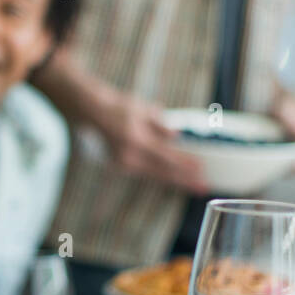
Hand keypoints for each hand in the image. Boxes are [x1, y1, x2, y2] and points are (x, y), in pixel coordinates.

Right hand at [92, 92, 208, 192]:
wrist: (91, 113)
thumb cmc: (118, 107)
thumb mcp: (141, 109)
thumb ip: (159, 123)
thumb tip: (176, 134)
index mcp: (137, 140)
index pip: (167, 156)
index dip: (185, 163)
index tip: (201, 169)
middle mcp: (130, 156)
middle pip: (163, 172)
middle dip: (185, 180)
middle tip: (203, 187)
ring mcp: (124, 164)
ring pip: (156, 175)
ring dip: (175, 180)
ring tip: (192, 185)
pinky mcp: (121, 167)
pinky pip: (147, 173)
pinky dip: (162, 176)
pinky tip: (175, 178)